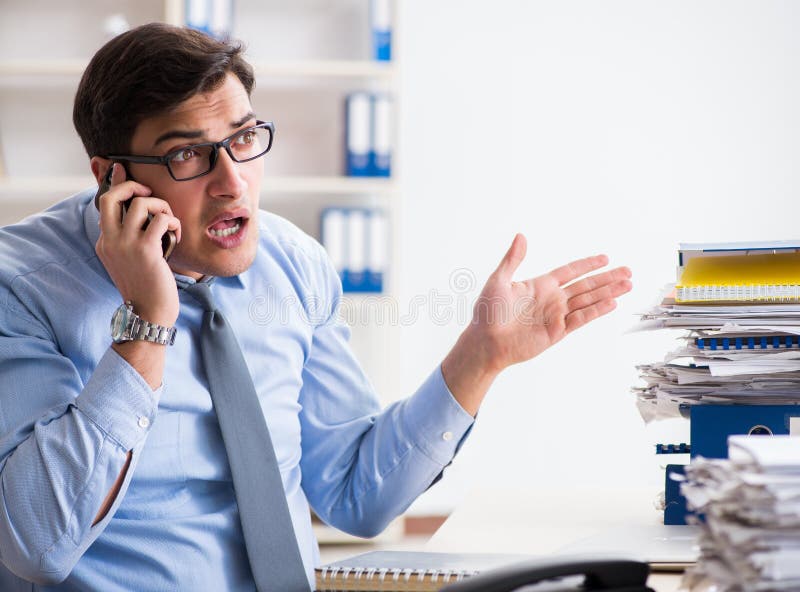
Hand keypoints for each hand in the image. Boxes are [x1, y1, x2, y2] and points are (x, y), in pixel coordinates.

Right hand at [94, 163, 181, 326]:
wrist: (149, 313)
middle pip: (112, 196)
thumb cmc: (147, 287)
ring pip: (140, 204)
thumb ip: (132, 238)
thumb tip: (143, 217)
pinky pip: (162, 219)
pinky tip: (176, 235)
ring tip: (170, 222)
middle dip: (133, 186)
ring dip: (162, 207)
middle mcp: (110, 241)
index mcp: (105, 242)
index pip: (105, 204)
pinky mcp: (145, 249)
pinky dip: (174, 222)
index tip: (123, 169)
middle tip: (150, 195)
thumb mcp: (132, 261)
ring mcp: (126, 244)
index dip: (117, 185)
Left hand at [441, 233, 631, 414]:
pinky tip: (612, 303)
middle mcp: (551, 299)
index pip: (569, 272)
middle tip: (628, 270)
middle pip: (585, 286)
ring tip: (628, 284)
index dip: (587, 265)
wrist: (485, 342)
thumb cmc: (487, 312)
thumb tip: (521, 236)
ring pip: (588, 301)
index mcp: (540, 285)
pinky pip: (581, 318)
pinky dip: (597, 311)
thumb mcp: (499, 280)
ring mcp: (556, 315)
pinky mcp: (557, 332)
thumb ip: (513, 259)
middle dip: (607, 278)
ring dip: (608, 292)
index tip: (605, 258)